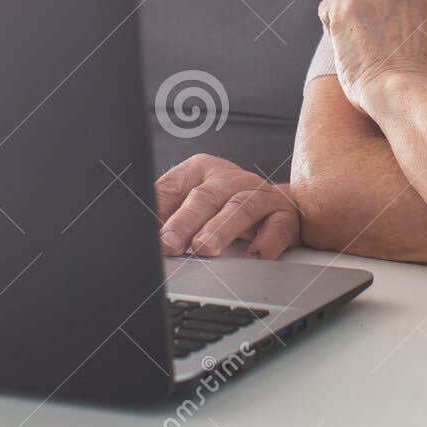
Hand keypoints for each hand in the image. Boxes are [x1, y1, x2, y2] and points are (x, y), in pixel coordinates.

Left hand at [155, 154, 299, 258]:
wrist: (278, 207)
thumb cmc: (225, 208)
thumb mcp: (193, 205)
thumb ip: (167, 217)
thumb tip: (141, 240)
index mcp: (200, 170)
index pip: (173, 186)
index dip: (158, 210)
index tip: (147, 234)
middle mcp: (230, 178)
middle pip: (205, 196)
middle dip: (184, 221)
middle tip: (169, 243)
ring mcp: (260, 193)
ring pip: (240, 206)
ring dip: (221, 228)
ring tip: (205, 247)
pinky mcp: (285, 214)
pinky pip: (277, 227)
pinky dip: (265, 243)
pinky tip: (253, 256)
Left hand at [317, 0, 426, 113]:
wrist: (399, 92)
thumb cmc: (409, 81)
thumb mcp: (419, 38)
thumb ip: (404, 17)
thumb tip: (380, 17)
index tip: (369, 1)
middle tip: (353, 23)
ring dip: (345, 20)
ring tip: (356, 50)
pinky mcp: (345, 5)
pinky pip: (327, 9)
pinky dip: (329, 28)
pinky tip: (342, 48)